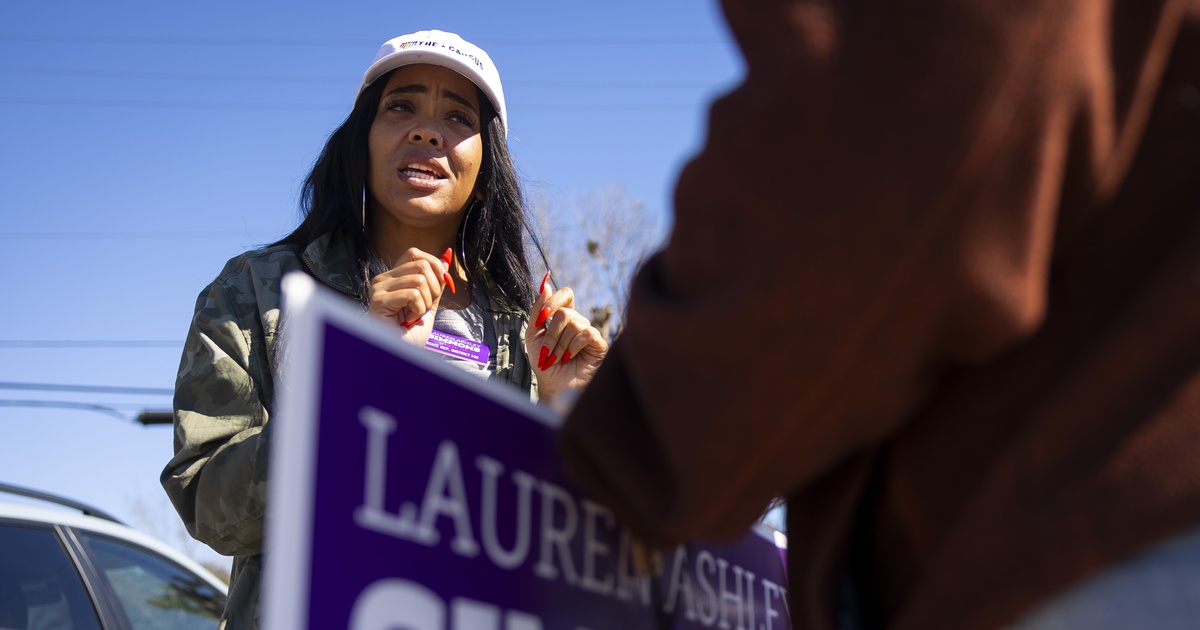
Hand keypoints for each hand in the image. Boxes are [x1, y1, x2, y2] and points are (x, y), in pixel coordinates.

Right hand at [367, 247, 454, 346]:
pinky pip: (413, 295)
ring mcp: (379, 289)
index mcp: (393, 277)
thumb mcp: (429, 303)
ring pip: (419, 280)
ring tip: (413, 316)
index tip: (443, 283)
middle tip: (424, 308)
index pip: (415, 253)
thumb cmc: (410, 335)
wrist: (401, 354)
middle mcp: (383, 279)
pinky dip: (417, 311)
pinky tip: (407, 320)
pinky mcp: (379, 300)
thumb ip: (436, 282)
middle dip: (434, 288)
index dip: (435, 265)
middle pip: (421, 264)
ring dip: (425, 303)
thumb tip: (447, 257)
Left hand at [525, 272, 608, 404]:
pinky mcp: (599, 344)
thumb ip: (538, 310)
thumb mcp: (533, 335)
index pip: (565, 294)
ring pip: (573, 323)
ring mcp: (589, 332)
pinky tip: (569, 358)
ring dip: (559, 344)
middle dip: (551, 334)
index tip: (541, 319)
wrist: (554, 387)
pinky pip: (585, 333)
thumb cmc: (544, 363)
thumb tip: (545, 284)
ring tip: (557, 359)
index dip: (553, 301)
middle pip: (565, 311)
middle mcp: (578, 322)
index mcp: (564, 318)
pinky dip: (572, 347)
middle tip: (546, 352)